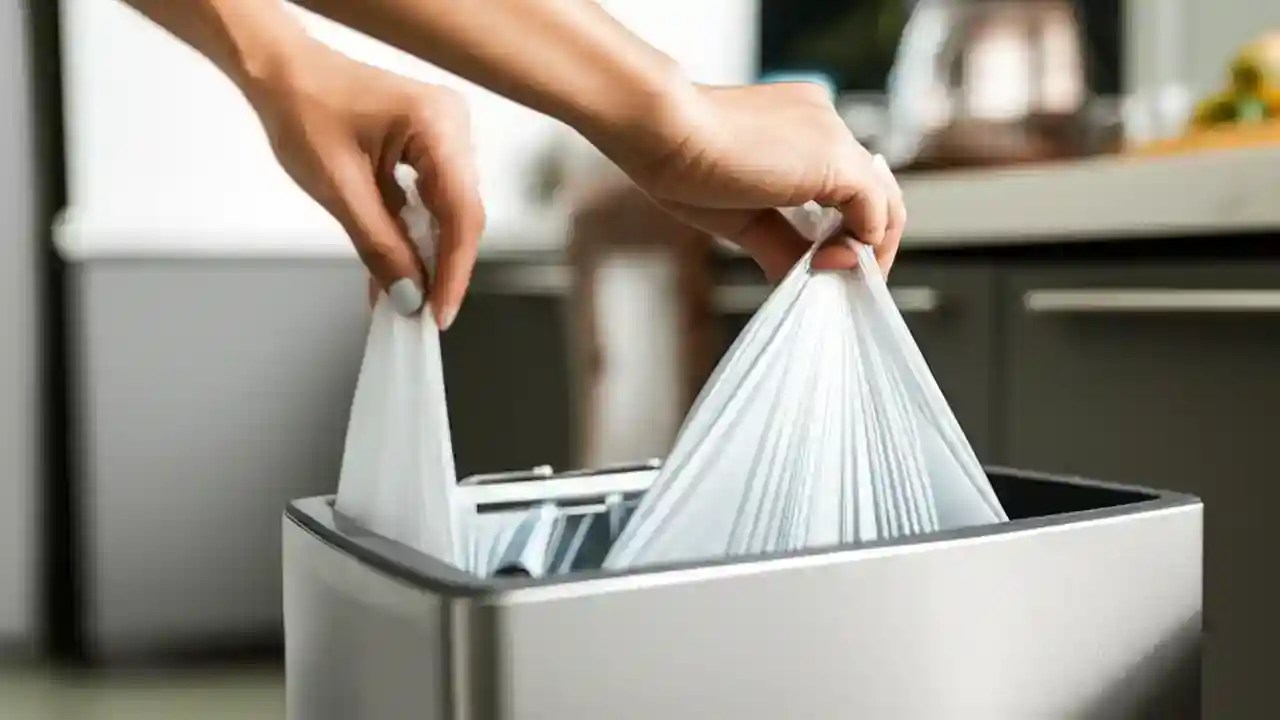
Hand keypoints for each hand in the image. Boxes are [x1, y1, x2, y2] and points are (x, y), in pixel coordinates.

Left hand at [245, 40, 482, 327]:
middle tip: (422, 315)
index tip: (439, 314)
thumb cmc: (303, 108)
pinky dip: (412, 235)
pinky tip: (398, 270)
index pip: (462, 213)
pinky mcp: (429, 147)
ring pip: (446, 213)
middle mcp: (452, 125)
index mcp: (437, 125)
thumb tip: (409, 294)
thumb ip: (380, 246)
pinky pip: (430, 201)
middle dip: (441, 268)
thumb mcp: (339, 188)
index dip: (454, 271)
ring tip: (405, 298)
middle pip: (461, 215)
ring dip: (425, 256)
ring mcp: (444, 135)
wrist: (282, 73)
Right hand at [596, 82, 905, 280]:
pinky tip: (830, 265)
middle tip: (844, 283)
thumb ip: (781, 244)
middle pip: (872, 190)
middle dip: (865, 243)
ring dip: (869, 248)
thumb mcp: (741, 216)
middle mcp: (825, 123)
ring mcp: (834, 136)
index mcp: (799, 126)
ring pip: (882, 199)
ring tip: (842, 282)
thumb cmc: (680, 163)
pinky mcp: (836, 158)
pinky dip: (862, 244)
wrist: (662, 131)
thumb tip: (806, 278)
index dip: (843, 230)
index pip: (843, 182)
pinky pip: (874, 208)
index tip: (822, 265)